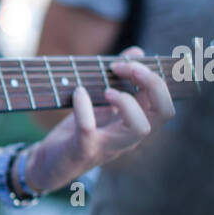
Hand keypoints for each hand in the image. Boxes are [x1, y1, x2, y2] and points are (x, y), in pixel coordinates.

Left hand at [24, 47, 175, 192]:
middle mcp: (129, 137)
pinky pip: (89, 128)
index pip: (165, 104)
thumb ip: (119, 79)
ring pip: (139, 128)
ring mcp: (108, 146)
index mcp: (135, 124)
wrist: (48, 163)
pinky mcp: (83, 150)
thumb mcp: (100, 102)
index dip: (155, 79)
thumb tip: (137, 51)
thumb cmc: (77, 131)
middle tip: (125, 69)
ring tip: (106, 90)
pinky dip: (84, 107)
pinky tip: (78, 93)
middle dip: (152, 84)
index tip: (130, 63)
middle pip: (164, 113)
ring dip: (127, 102)